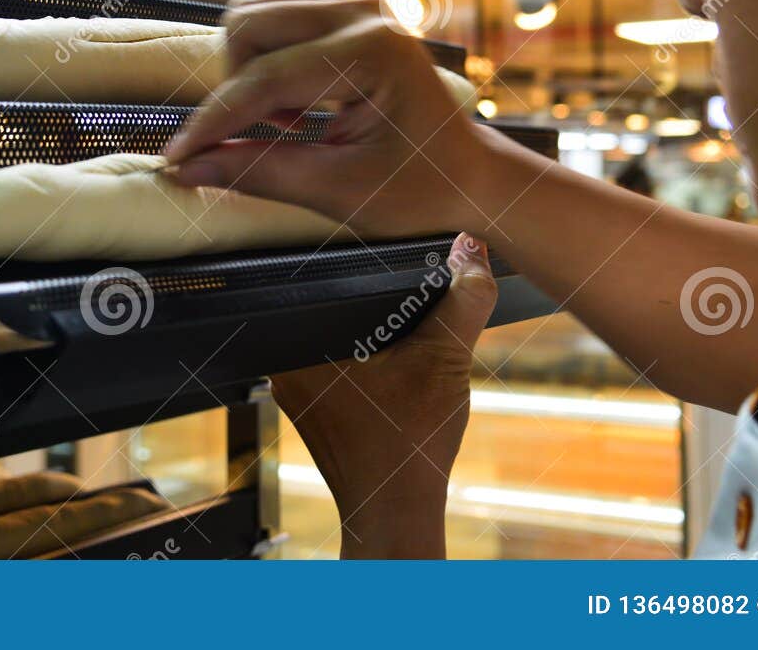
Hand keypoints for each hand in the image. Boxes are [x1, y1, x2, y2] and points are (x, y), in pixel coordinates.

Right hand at [163, 0, 498, 238]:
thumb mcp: (337, 191)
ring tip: (288, 116)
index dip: (213, 121)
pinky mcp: (352, 9)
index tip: (176, 156)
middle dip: (234, 88)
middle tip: (265, 138)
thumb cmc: (419, 189)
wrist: (469, 174)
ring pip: (259, 5)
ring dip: (251, 62)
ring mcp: (359, 5)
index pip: (265, 78)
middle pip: (250, 24)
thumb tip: (185, 168)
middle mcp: (363, 14)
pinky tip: (290, 80)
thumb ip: (257, 171)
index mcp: (369, 53)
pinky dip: (269, 31)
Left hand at [272, 233, 497, 558]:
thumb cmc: (407, 447)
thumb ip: (461, 301)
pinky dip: (372, 351)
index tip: (382, 244)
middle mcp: (284, 367)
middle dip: (368, 291)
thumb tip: (472, 248)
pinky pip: (343, 359)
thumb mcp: (444, 361)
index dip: (352, 257)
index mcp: (295, 347)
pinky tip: (399, 349)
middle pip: (327, 304)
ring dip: (371, 323)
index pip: (316, 278)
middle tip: (401, 274)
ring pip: (336, 333)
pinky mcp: (319, 406)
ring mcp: (299, 389)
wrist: (398, 513)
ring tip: (403, 308)